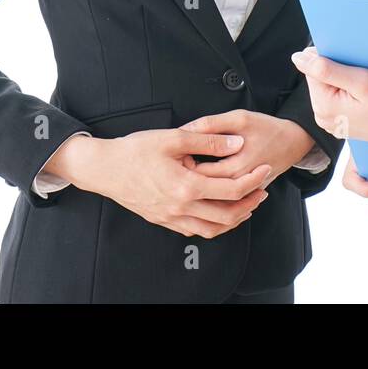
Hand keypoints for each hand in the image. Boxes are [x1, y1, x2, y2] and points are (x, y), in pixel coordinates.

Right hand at [79, 128, 272, 238]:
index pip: (232, 190)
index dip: (254, 180)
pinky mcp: (163, 220)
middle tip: (262, 190)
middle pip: (228, 216)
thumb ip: (208, 140)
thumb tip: (236, 143)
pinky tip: (217, 212)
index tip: (264, 169)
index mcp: (187, 186)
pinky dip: (213, 225)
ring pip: (212, 229)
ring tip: (246, 204)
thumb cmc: (135, 151)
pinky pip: (194, 231)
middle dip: (251, 203)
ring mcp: (171, 217)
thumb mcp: (174, 137)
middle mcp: (181, 207)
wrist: (104, 168)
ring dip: (234, 219)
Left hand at [179, 109, 315, 187]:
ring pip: (214, 199)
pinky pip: (225, 201)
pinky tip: (208, 181)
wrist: (293, 142)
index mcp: (235, 168)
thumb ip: (211, 124)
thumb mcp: (239, 118)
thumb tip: (186, 128)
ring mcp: (244, 194)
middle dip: (189, 176)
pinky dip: (213, 193)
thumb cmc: (268, 129)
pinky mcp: (247, 195)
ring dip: (200, 187)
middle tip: (182, 163)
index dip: (184, 164)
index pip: (198, 174)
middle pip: (203, 190)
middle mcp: (239, 186)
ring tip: (193, 172)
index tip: (179, 154)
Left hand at [291, 46, 367, 155]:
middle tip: (366, 75)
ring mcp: (334, 120)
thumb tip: (298, 58)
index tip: (355, 63)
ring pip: (332, 84)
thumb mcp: (364, 82)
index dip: (333, 57)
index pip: (312, 67)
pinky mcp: (345, 120)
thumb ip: (328, 70)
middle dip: (341, 68)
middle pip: (320, 76)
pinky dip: (353, 87)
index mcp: (324, 107)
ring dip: (348, 77)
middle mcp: (324, 116)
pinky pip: (341, 94)